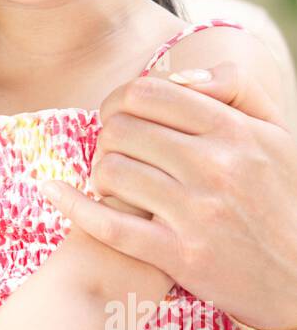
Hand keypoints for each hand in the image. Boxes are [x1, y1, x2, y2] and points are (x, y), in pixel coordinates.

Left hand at [42, 61, 296, 329]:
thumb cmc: (284, 199)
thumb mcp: (276, 135)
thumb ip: (236, 91)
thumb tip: (184, 73)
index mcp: (234, 131)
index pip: (149, 93)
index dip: (121, 100)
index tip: (121, 116)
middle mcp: (214, 167)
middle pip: (122, 129)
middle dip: (108, 137)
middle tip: (115, 152)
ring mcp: (196, 213)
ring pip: (111, 171)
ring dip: (100, 173)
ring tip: (111, 182)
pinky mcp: (180, 256)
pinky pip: (109, 226)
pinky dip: (75, 206)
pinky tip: (56, 193)